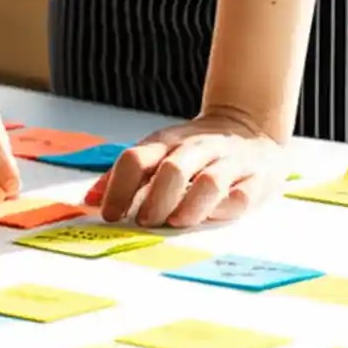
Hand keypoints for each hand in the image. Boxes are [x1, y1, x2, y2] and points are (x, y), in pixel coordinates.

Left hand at [85, 113, 288, 227]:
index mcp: (167, 143)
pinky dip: (228, 207)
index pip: (136, 159)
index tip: (109, 215)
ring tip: (177, 221)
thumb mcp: (157, 153)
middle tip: (144, 221)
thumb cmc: (193, 152)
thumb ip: (123, 176)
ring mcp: (230, 162)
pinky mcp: (258, 178)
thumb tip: (88, 201)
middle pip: (173, 170)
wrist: (250, 125)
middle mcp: (197, 149)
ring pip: (210, 181)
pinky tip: (215, 216)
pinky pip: (244, 194)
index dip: (118, 188)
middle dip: (156, 198)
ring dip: (190, 204)